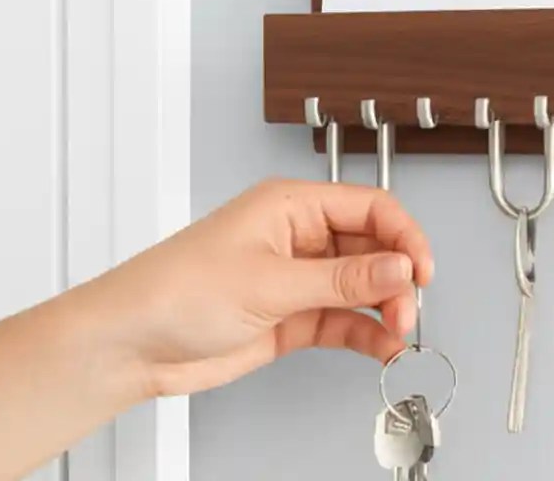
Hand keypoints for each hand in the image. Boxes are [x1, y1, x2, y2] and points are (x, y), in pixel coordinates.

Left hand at [82, 178, 434, 397]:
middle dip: (395, 279)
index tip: (421, 270)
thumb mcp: (270, 281)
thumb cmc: (174, 291)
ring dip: (385, 309)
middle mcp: (297, 238)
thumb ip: (342, 278)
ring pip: (362, 287)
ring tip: (396, 332)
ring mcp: (295, 279)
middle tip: (405, 309)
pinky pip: (343, 320)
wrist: (132, 344)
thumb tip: (397, 266)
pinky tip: (381, 347)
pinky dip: (366, 334)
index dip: (404, 236)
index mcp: (290, 206)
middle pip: (372, 248)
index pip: (369, 207)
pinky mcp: (291, 316)